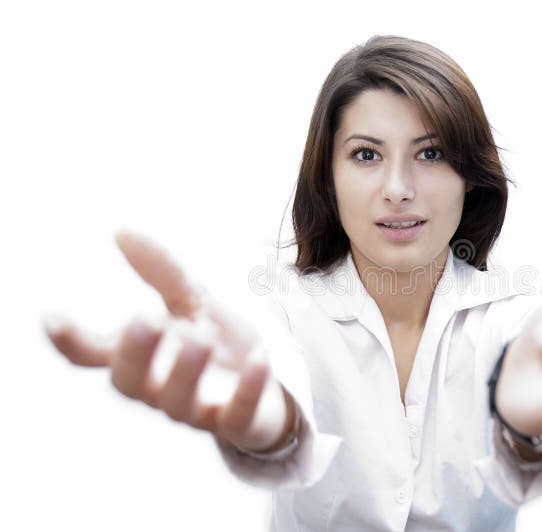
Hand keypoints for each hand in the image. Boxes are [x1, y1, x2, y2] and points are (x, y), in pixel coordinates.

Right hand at [42, 229, 296, 452]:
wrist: (271, 387)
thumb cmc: (218, 345)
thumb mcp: (192, 303)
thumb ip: (163, 274)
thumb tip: (121, 232)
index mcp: (143, 358)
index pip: (94, 356)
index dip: (71, 342)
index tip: (52, 318)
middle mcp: (160, 388)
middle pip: (129, 382)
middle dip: (133, 354)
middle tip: (144, 318)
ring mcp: (198, 410)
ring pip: (177, 403)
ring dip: (186, 370)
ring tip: (200, 335)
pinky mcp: (238, 423)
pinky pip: (237, 414)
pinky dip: (248, 388)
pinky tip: (261, 357)